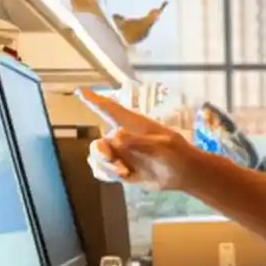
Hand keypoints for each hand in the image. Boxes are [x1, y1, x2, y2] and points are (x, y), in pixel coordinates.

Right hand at [77, 89, 197, 190]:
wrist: (185, 173)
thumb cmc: (177, 153)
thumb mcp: (161, 145)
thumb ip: (138, 142)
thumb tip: (115, 138)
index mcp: (133, 125)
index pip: (110, 110)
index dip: (95, 100)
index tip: (80, 91)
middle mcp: (124, 138)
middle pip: (99, 142)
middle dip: (100, 152)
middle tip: (112, 160)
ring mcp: (122, 154)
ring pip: (98, 157)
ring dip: (104, 165)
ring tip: (121, 171)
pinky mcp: (123, 169)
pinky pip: (103, 170)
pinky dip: (106, 173)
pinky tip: (121, 175)